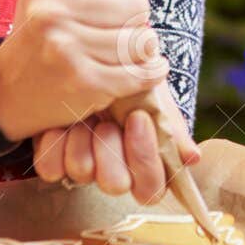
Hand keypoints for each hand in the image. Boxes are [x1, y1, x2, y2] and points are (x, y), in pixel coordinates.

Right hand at [0, 0, 168, 140]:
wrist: (10, 90)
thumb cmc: (42, 30)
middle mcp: (52, 11)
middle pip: (137, 6)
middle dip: (134, 19)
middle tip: (116, 29)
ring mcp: (66, 48)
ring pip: (142, 40)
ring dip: (143, 48)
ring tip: (128, 49)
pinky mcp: (83, 82)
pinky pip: (141, 73)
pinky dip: (152, 72)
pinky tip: (151, 68)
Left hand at [33, 80, 199, 202]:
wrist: (89, 55)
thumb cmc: (128, 78)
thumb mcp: (152, 96)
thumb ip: (171, 128)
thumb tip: (193, 158)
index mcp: (142, 161)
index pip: (151, 189)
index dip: (145, 159)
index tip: (138, 118)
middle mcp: (113, 168)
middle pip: (115, 184)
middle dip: (111, 147)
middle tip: (107, 118)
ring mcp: (82, 165)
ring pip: (82, 172)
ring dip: (83, 136)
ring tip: (83, 111)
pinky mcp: (53, 158)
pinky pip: (51, 167)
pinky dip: (55, 141)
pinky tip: (59, 120)